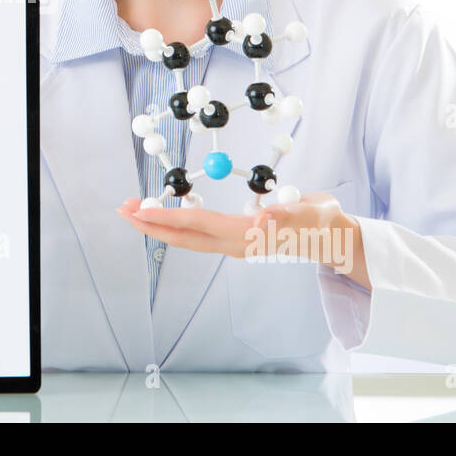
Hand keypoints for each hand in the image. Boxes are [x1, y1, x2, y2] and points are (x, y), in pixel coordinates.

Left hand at [115, 191, 369, 287]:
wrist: (333, 240)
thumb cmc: (324, 221)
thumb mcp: (313, 213)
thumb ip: (290, 214)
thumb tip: (265, 218)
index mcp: (247, 236)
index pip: (199, 224)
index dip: (168, 217)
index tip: (142, 211)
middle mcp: (235, 245)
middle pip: (184, 236)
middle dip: (151, 225)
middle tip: (121, 209)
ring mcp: (233, 246)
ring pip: (188, 238)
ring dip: (158, 226)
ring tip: (132, 210)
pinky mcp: (235, 243)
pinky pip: (198, 236)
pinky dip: (176, 225)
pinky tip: (161, 217)